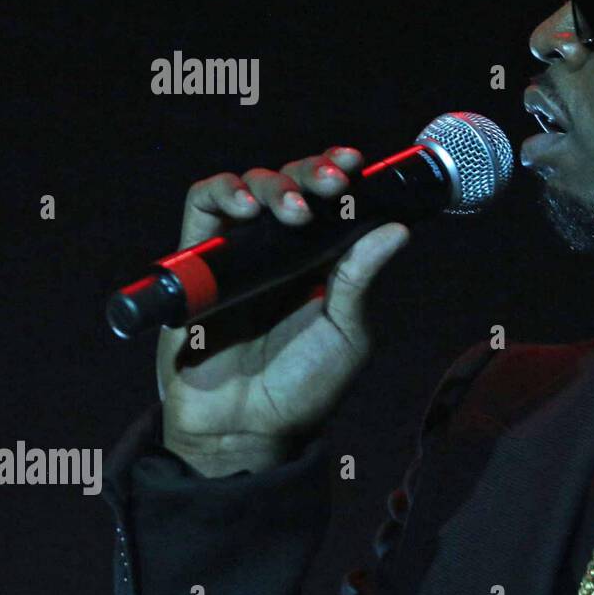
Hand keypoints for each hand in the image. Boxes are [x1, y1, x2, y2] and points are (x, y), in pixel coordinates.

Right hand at [157, 147, 408, 475]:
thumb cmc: (302, 387)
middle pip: (292, 184)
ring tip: (294, 211)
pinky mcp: (196, 264)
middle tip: (334, 183)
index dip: (341, 175)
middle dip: (313, 172)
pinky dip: (221, 192)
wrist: (245, 430)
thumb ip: (360, 280)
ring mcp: (238, 254)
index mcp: (322, 261)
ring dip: (274, 184)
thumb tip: (397, 229)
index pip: (331, 202)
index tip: (358, 164)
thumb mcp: (346, 333)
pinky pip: (201, 209)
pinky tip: (243, 204)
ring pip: (250, 187)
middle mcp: (281, 251)